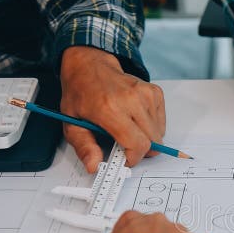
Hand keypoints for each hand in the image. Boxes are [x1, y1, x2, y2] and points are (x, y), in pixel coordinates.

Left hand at [60, 46, 165, 172]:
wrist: (90, 66)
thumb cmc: (81, 94)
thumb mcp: (72, 124)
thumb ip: (84, 147)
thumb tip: (94, 166)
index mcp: (109, 109)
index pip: (137, 144)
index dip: (133, 158)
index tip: (124, 159)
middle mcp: (131, 100)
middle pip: (151, 141)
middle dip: (140, 151)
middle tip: (124, 146)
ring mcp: (146, 94)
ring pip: (158, 134)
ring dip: (146, 138)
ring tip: (128, 129)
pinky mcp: (155, 92)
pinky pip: (161, 122)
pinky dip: (151, 127)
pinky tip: (136, 119)